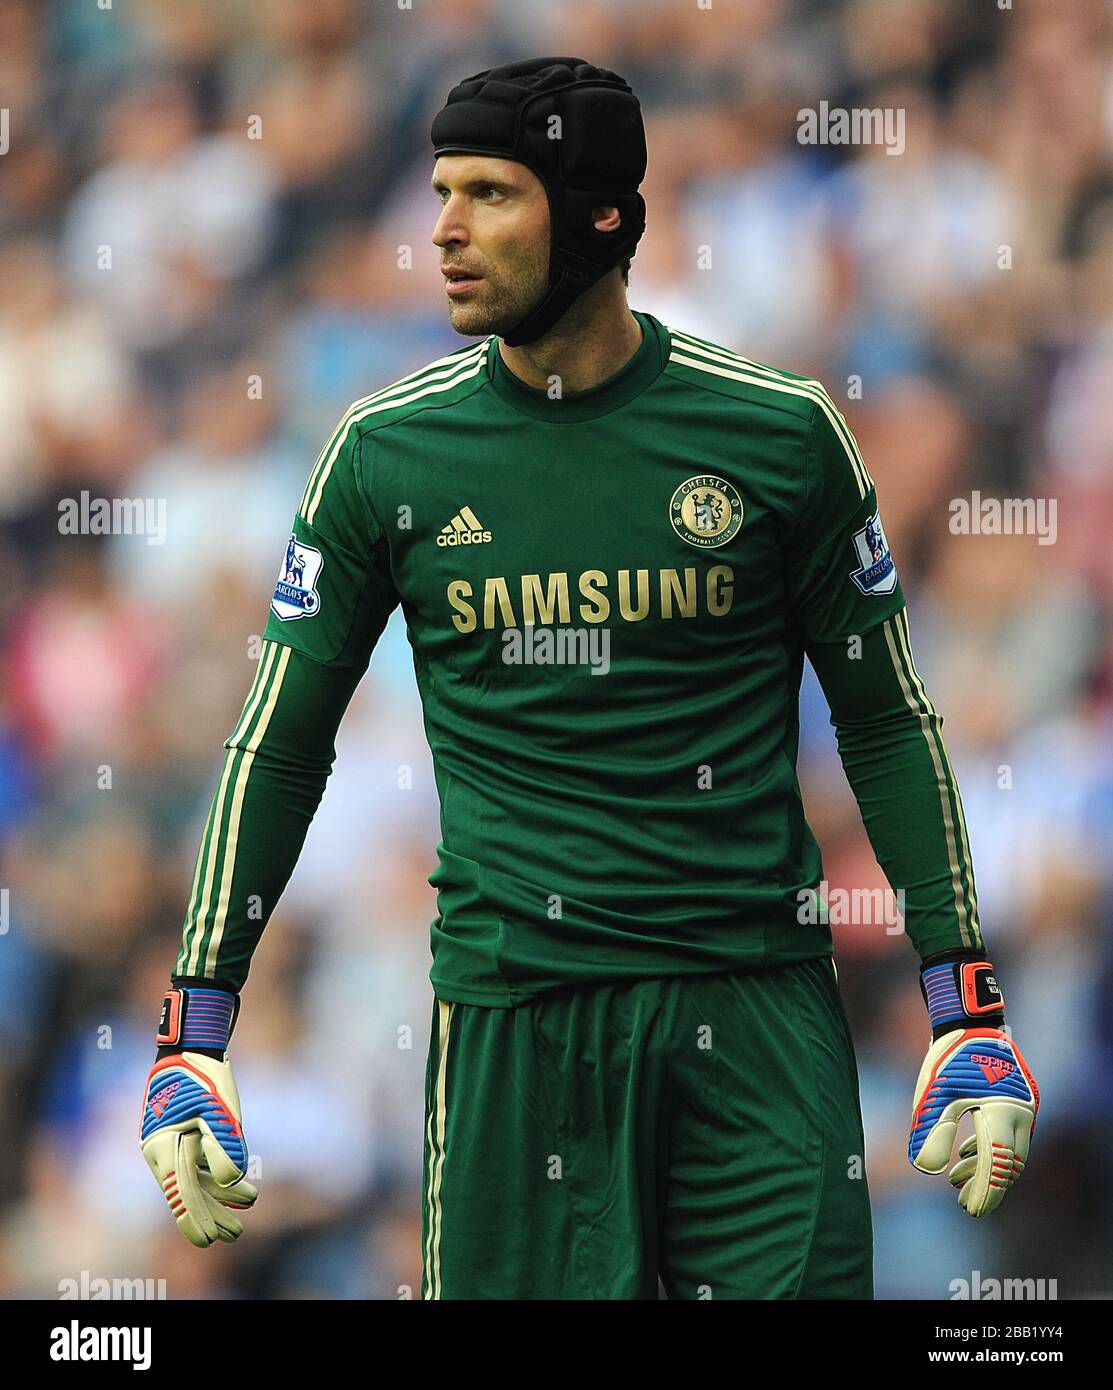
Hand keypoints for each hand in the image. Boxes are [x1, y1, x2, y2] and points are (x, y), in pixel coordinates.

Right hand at [139, 985, 256, 1246]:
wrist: (193, 1043)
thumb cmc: (202, 1073)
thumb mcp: (217, 1108)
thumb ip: (223, 1144)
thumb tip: (232, 1180)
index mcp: (162, 1146)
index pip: (179, 1192)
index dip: (194, 1218)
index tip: (209, 1240)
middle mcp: (164, 1149)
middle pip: (189, 1191)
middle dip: (212, 1214)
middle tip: (233, 1236)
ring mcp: (174, 1142)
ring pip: (197, 1179)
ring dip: (219, 1198)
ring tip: (243, 1216)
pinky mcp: (186, 1134)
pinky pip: (201, 1164)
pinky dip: (219, 1177)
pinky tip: (241, 1190)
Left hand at [908, 954, 1038, 1216]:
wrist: (968, 1019)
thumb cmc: (948, 1055)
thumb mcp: (934, 1095)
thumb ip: (931, 1132)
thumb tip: (927, 1170)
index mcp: (1003, 1114)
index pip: (997, 1166)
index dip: (984, 1192)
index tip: (969, 1211)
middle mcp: (1019, 1112)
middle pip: (1008, 1163)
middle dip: (986, 1186)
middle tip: (964, 1204)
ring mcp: (1021, 1104)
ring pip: (1007, 1148)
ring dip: (983, 1167)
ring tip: (954, 1181)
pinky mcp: (1014, 1097)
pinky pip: (1006, 1132)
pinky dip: (986, 1147)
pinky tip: (963, 1155)